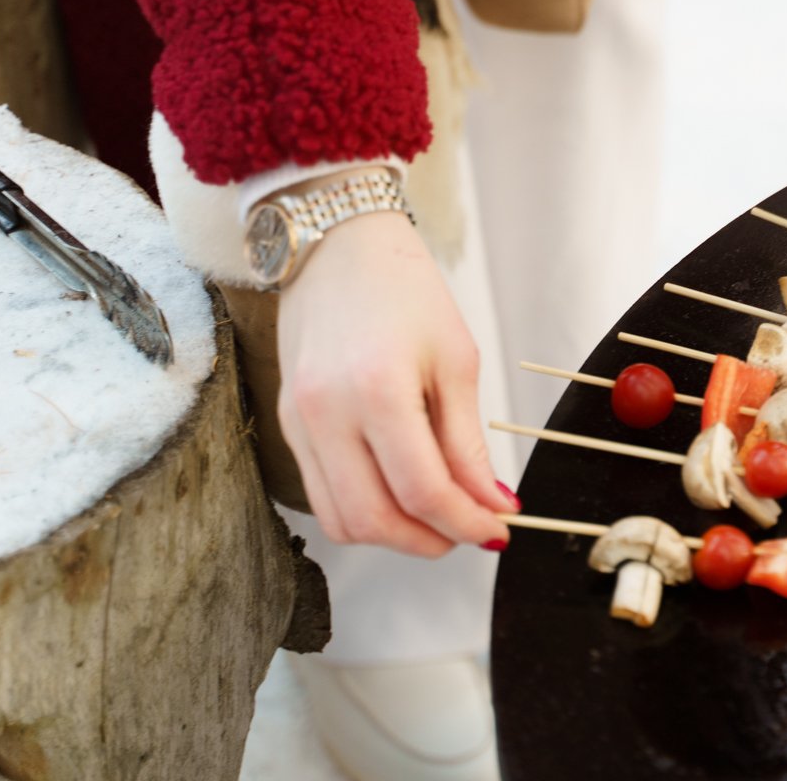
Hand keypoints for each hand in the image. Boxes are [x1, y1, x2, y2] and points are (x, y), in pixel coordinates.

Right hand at [277, 207, 514, 555]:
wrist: (338, 247)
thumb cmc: (405, 291)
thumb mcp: (456, 360)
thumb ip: (468, 441)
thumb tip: (491, 502)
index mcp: (376, 390)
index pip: (422, 490)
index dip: (466, 522)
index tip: (498, 527)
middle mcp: (326, 414)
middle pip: (375, 519)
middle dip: (430, 540)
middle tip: (470, 530)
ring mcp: (298, 422)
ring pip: (341, 520)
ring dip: (394, 535)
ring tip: (437, 515)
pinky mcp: (287, 425)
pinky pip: (321, 494)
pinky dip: (363, 510)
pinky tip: (399, 493)